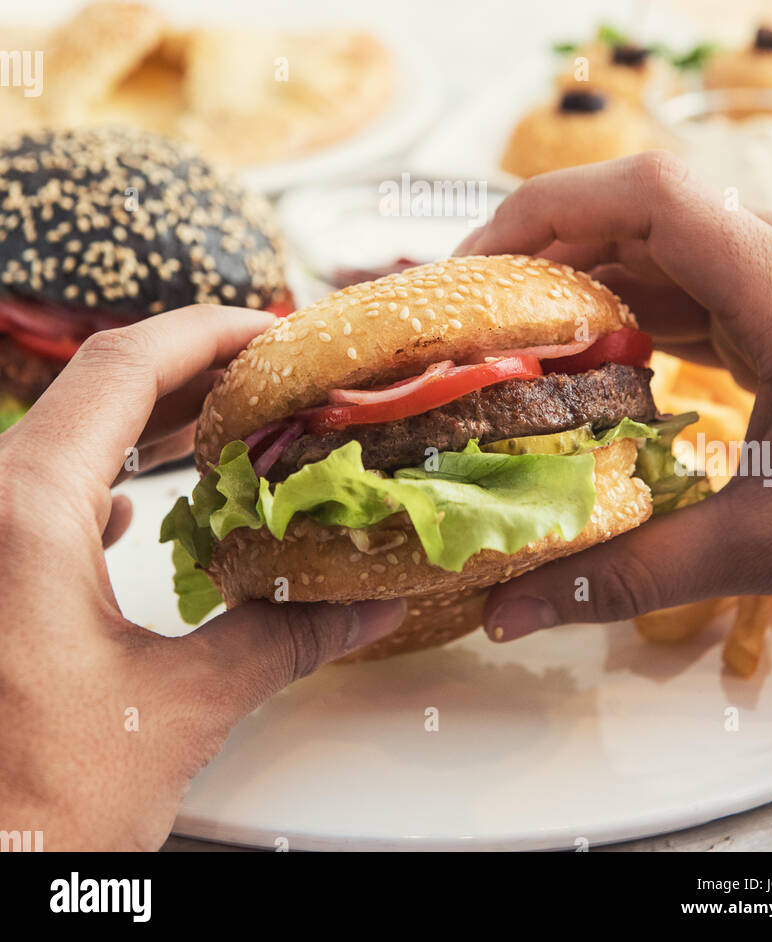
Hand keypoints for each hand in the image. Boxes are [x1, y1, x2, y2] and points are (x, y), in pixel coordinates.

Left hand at [0, 305, 403, 849]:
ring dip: (144, 425)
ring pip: (61, 437)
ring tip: (224, 428)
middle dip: (188, 372)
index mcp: (24, 508)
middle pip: (93, 389)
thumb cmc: (32, 808)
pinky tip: (133, 507)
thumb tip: (368, 608)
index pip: (123, 365)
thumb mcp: (175, 712)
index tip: (275, 331)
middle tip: (270, 376)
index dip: (208, 332)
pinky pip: (34, 490)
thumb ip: (278, 640)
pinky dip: (96, 477)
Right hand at [459, 152, 771, 640]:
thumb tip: (512, 611)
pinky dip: (649, 314)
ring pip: (676, 251)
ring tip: (522, 349)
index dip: (549, 209)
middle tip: (476, 322)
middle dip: (552, 259)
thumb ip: (636, 572)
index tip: (477, 261)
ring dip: (597, 288)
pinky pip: (712, 284)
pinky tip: (606, 365)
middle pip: (648, 219)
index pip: (651, 196)